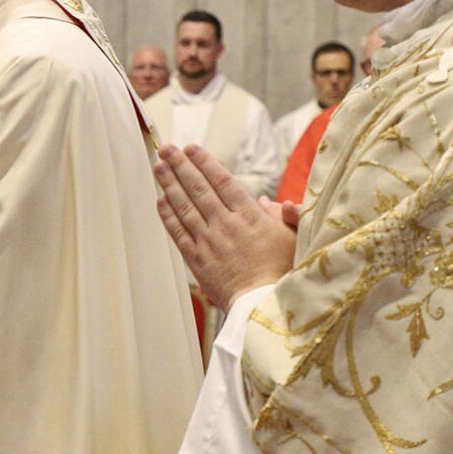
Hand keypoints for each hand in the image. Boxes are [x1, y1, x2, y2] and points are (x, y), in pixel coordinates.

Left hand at [154, 144, 297, 308]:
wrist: (263, 306)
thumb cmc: (282, 272)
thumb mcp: (294, 238)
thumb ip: (285, 215)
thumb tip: (268, 201)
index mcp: (250, 216)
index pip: (223, 181)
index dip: (205, 162)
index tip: (191, 148)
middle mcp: (226, 225)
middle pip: (199, 189)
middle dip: (181, 166)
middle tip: (167, 149)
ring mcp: (209, 242)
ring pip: (185, 207)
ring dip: (170, 185)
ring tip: (158, 166)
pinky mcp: (197, 260)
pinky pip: (178, 233)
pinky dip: (168, 216)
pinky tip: (160, 200)